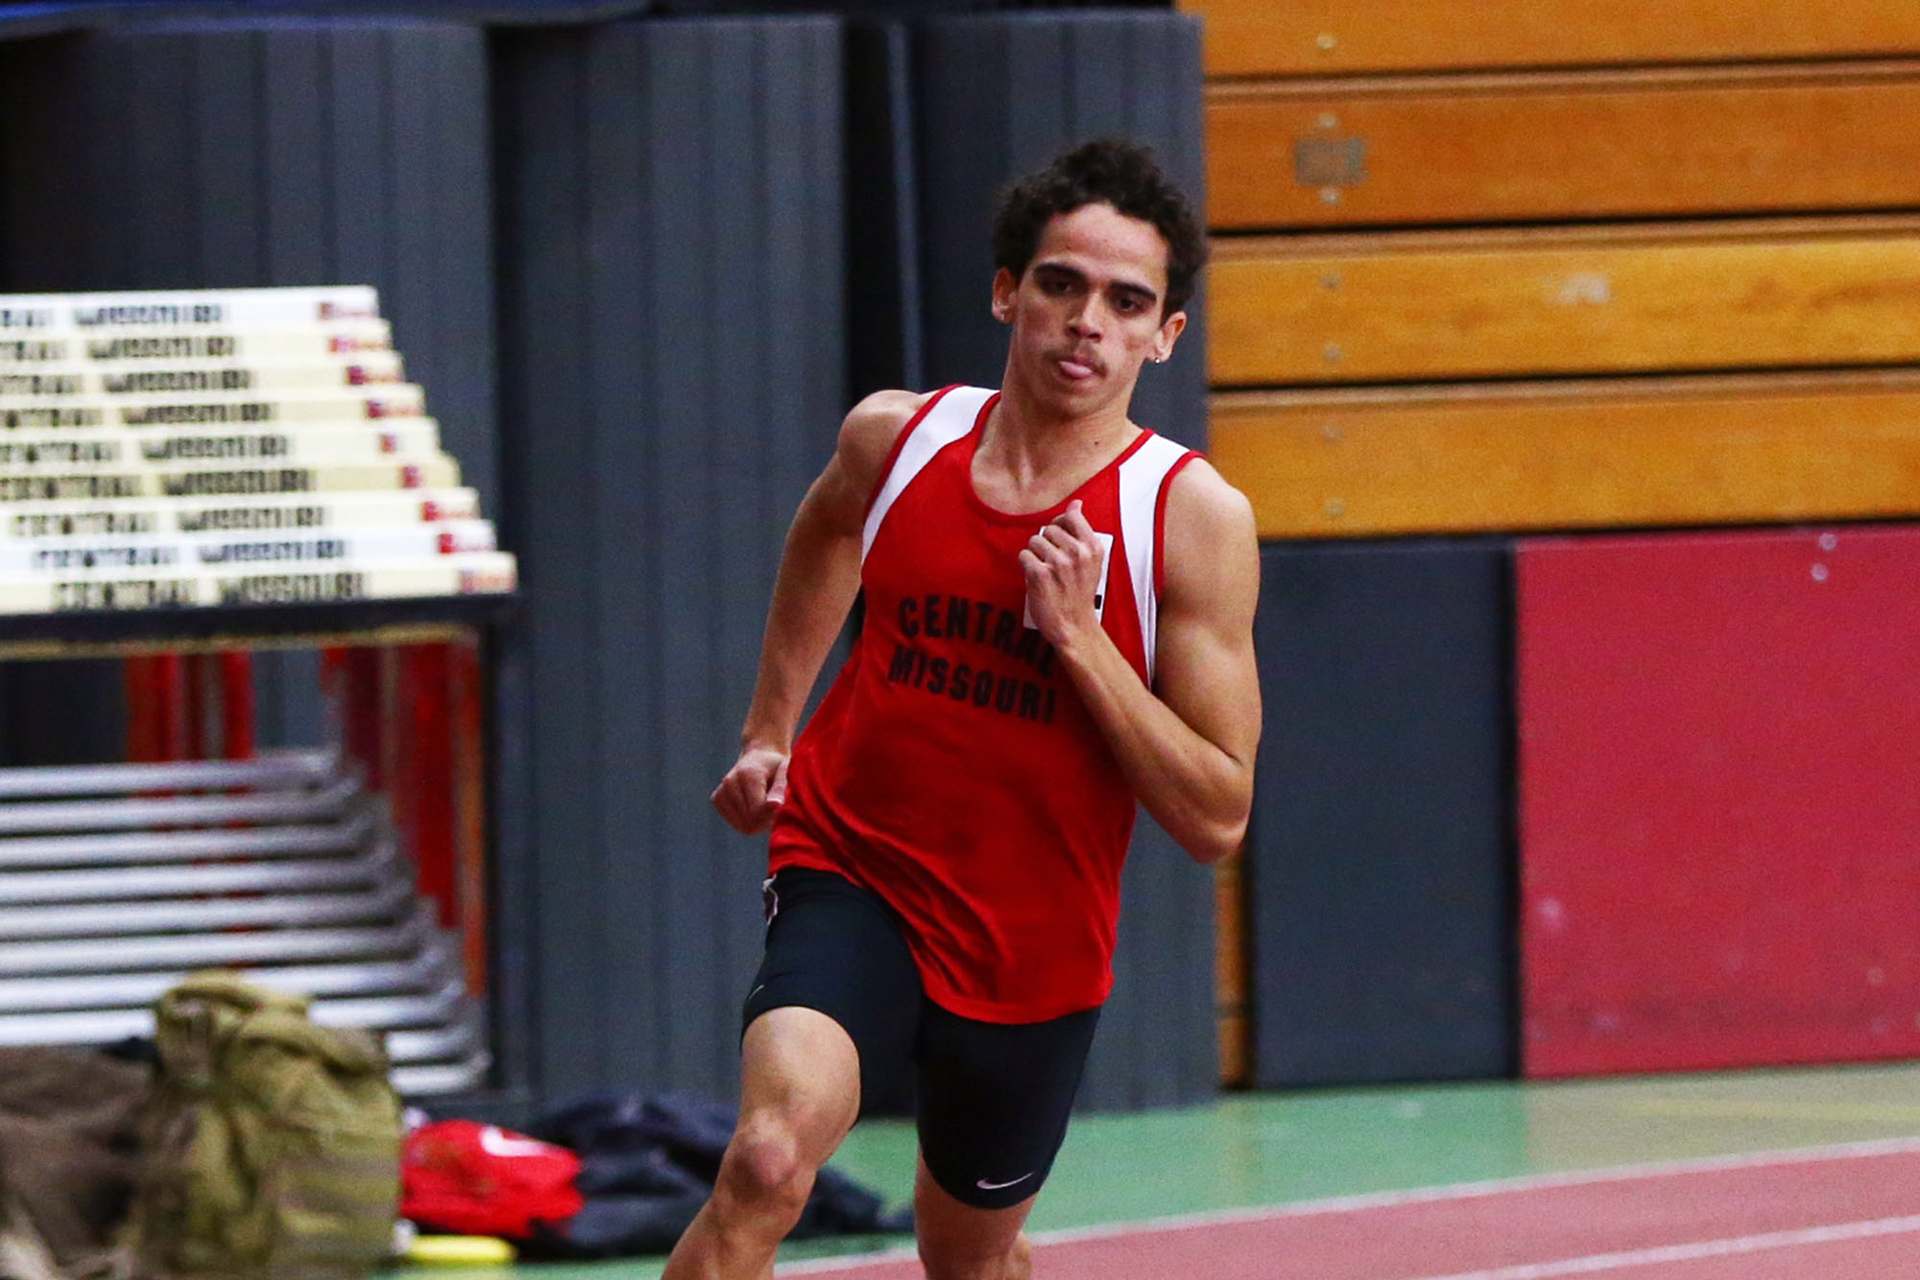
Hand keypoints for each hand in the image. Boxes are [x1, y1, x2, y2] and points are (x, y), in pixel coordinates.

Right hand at [711, 745, 789, 833]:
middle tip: (776, 809)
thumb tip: (776, 805)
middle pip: (750, 821)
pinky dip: (749, 821)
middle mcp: (729, 783)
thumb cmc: (776, 766)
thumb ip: (780, 789)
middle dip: (767, 820)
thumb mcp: (785, 772)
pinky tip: (755, 807)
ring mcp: (720, 792)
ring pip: (744, 826)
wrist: (759, 757)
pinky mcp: (717, 800)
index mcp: (747, 775)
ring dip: (759, 823)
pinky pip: (738, 824)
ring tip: (766, 807)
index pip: (757, 810)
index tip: (781, 807)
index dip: (773, 815)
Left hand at [1019, 499, 1103, 644]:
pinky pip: (1024, 556)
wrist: (1073, 626)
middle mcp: (1077, 553)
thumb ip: (1082, 531)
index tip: (1059, 537)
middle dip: (1047, 543)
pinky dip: (1026, 566)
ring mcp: (1058, 563)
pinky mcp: (1040, 574)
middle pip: (1049, 528)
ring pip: (1034, 541)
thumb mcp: (1091, 561)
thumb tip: (1076, 503)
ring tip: (1046, 571)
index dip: (1061, 524)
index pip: (1071, 516)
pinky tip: (1036, 578)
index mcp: (1093, 548)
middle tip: (1054, 564)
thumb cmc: (1080, 595)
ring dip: (1035, 555)